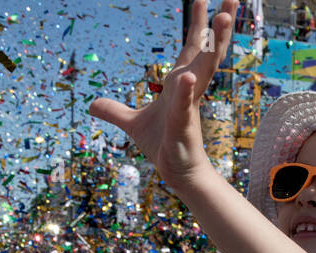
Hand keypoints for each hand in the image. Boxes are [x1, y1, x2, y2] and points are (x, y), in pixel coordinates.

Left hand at [87, 0, 237, 193]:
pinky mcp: (182, 124)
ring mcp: (188, 105)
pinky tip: (186, 76)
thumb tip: (92, 104)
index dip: (197, 24)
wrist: (176, 172)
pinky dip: (184, 91)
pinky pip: (183, 104)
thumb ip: (114, 111)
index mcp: (179, 83)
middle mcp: (188, 89)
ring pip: (204, 69)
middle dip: (218, 26)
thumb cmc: (164, 145)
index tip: (204, 0)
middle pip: (207, 51)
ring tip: (223, 19)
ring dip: (215, 44)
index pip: (191, 48)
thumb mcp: (132, 123)